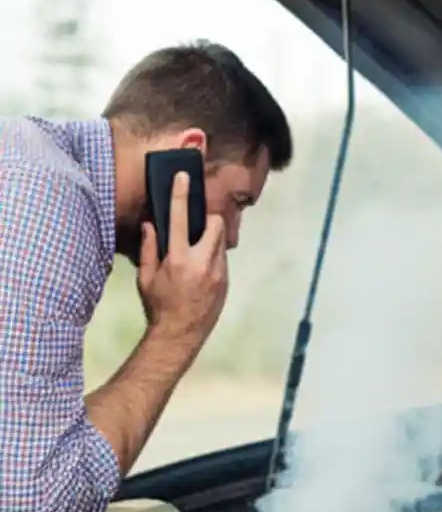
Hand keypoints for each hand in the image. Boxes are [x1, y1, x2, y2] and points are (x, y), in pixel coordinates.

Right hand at [136, 171, 228, 355]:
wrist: (181, 334)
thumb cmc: (158, 305)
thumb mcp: (145, 277)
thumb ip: (148, 248)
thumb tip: (150, 224)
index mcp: (178, 260)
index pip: (180, 218)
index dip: (182, 195)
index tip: (184, 177)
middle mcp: (202, 263)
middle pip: (215, 224)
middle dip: (207, 219)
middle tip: (195, 225)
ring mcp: (218, 273)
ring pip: (220, 241)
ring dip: (209, 239)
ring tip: (194, 252)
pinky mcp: (226, 281)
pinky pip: (222, 259)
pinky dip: (212, 256)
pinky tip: (199, 269)